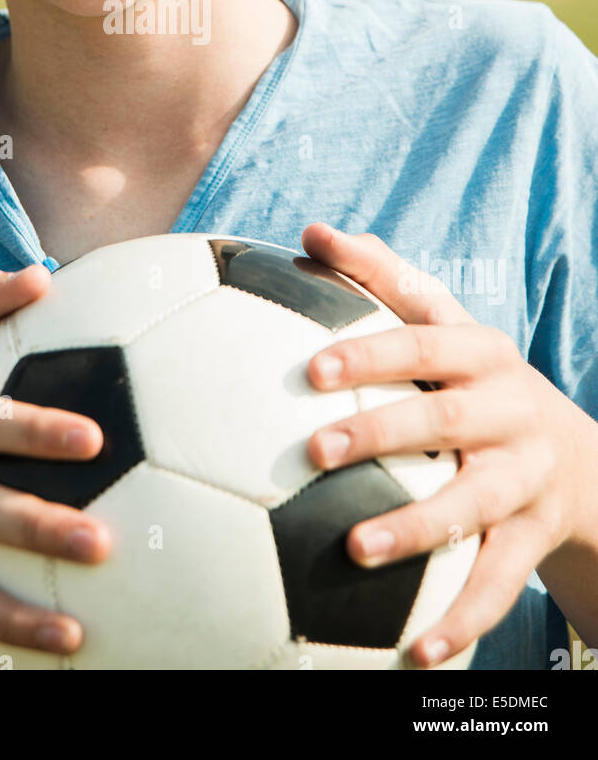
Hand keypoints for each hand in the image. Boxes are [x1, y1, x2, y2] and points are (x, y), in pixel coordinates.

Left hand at [299, 222, 588, 667]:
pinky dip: (459, 618)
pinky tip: (415, 651)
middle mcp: (508, 407)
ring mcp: (525, 475)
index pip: (420, 337)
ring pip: (472, 505)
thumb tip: (310, 229)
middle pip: (444, 416)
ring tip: (355, 550)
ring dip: (414, 528)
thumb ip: (380, 278)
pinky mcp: (532, 536)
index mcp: (478, 349)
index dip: (370, 350)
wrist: (573, 456)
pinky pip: (497, 582)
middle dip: (381, 432)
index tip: (311, 367)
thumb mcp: (443, 325)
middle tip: (315, 451)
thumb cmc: (471, 378)